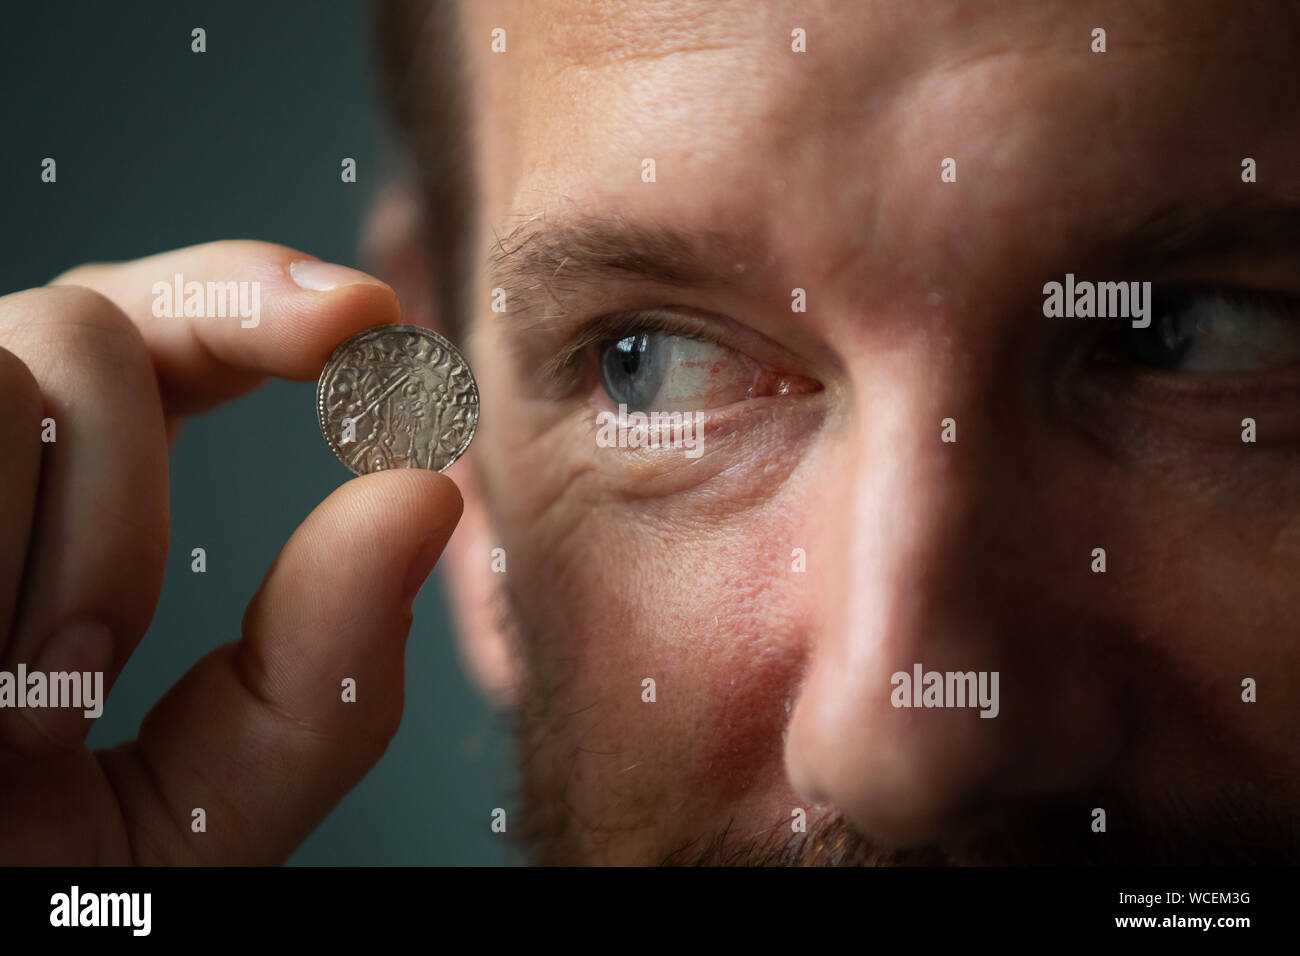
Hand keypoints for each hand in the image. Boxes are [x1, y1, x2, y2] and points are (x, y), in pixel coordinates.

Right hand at [0, 241, 461, 862]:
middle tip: (82, 680)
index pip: (160, 329)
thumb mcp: (196, 810)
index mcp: (59, 497)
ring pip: (19, 365)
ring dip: (51, 559)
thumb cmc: (20, 884)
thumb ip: (322, 684)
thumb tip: (429, 497)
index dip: (253, 293)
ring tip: (2, 711)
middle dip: (118, 513)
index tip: (366, 317)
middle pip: (85, 325)